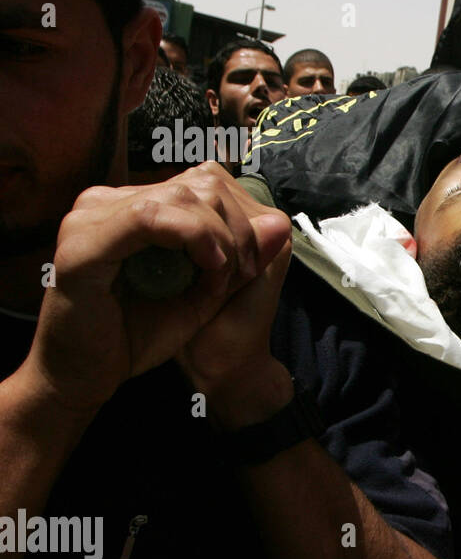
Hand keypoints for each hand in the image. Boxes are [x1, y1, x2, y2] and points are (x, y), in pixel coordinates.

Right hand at [23, 163, 290, 415]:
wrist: (89, 377)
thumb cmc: (139, 334)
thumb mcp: (205, 292)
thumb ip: (240, 258)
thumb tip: (281, 224)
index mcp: (133, 206)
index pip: (206, 181)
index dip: (240, 217)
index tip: (247, 266)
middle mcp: (109, 201)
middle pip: (202, 183)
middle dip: (237, 228)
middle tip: (239, 275)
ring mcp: (91, 216)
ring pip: (182, 195)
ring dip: (219, 236)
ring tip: (219, 279)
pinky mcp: (82, 244)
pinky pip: (149, 216)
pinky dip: (192, 236)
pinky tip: (209, 265)